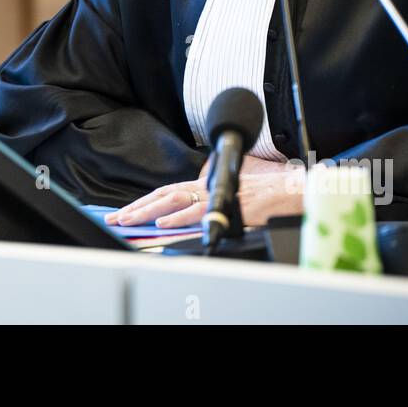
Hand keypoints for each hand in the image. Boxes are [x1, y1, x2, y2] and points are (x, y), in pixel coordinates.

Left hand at [104, 156, 303, 228]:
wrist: (292, 190)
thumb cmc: (268, 192)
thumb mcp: (235, 191)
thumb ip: (215, 194)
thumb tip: (200, 200)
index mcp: (206, 184)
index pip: (167, 191)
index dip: (144, 201)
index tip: (124, 212)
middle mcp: (206, 187)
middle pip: (162, 194)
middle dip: (136, 207)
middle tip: (115, 218)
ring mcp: (214, 195)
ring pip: (173, 200)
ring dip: (148, 211)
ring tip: (128, 220)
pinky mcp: (226, 206)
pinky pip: (198, 211)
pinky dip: (178, 217)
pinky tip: (162, 222)